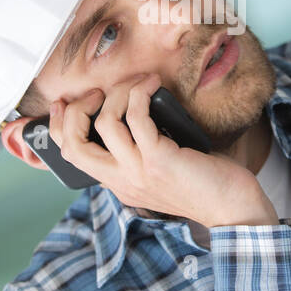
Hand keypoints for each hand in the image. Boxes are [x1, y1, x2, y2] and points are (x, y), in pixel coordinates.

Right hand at [48, 73, 277, 228]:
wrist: (233, 208)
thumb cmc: (204, 184)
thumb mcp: (161, 172)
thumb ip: (142, 154)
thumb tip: (134, 114)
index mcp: (119, 183)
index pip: (71, 156)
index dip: (57, 127)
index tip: (64, 103)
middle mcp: (122, 180)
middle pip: (73, 144)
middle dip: (75, 110)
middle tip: (96, 94)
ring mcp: (138, 172)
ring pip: (104, 123)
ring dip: (119, 92)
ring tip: (138, 82)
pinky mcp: (158, 160)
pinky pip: (136, 118)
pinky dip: (140, 93)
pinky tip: (153, 85)